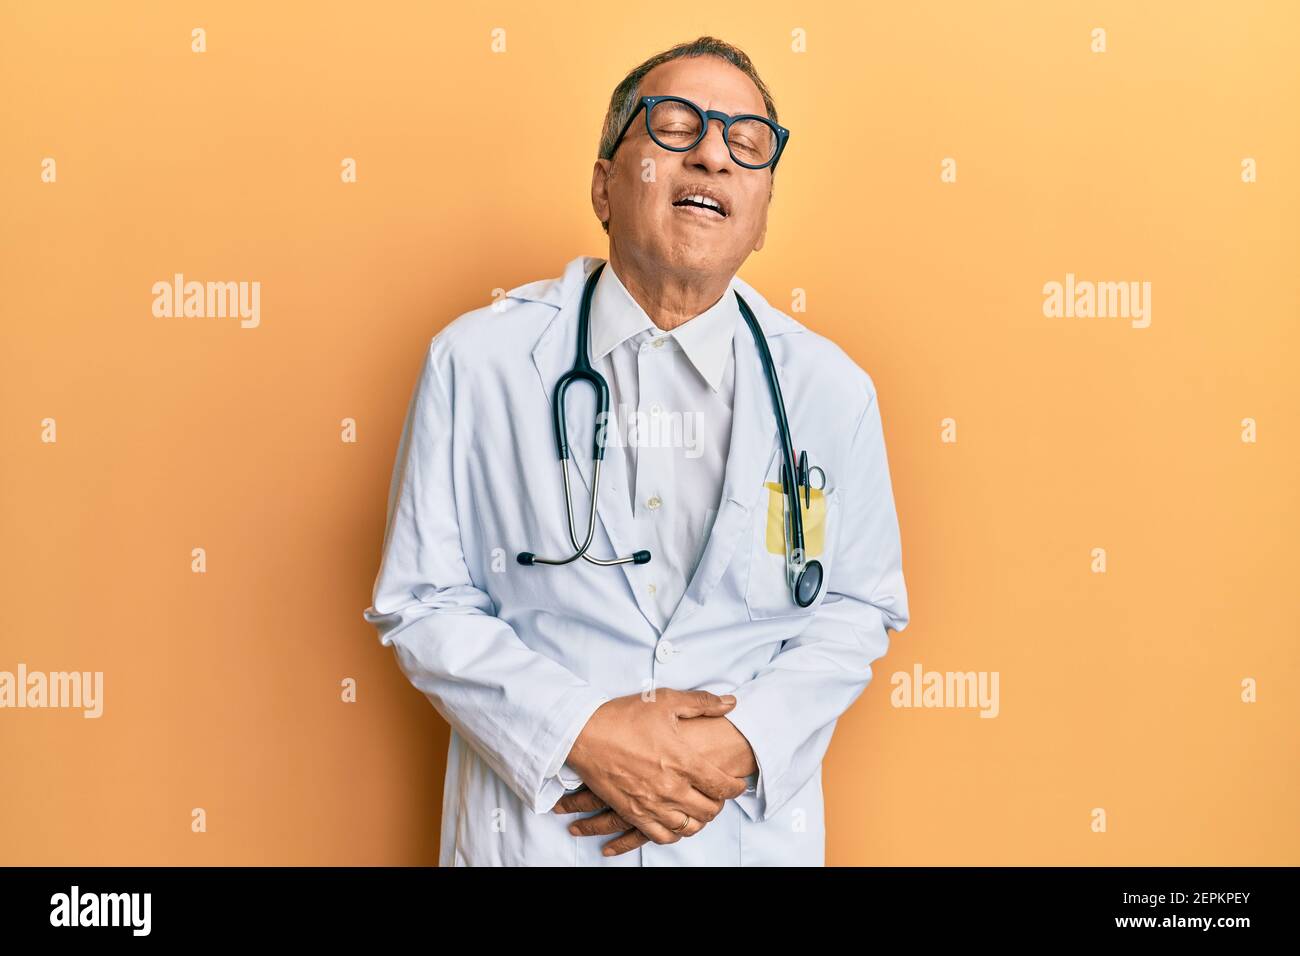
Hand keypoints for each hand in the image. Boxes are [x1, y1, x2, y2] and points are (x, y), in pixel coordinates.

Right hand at [552, 689, 749, 855]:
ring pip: (688, 826)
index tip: (738, 782)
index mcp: (682, 761)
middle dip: (720, 803)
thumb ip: (702, 702)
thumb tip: (731, 703)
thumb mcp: (665, 701)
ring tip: (701, 808)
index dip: (736, 787)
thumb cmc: (624, 715)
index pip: (721, 785)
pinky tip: (677, 822)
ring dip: (700, 819)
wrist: (583, 733)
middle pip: (709, 809)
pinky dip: (675, 833)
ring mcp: (651, 804)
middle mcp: (670, 787)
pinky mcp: (632, 812)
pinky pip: (661, 836)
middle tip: (719, 794)